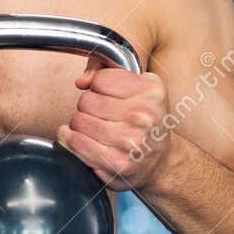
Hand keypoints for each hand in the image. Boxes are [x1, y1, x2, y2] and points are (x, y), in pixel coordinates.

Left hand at [56, 56, 169, 191]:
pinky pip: (77, 144)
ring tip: (94, 127)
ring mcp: (131, 141)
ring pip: (79, 121)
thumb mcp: (138, 85)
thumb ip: (105, 70)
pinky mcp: (117, 163)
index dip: (98, 86)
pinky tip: (83, 139)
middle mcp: (143, 116)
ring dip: (80, 124)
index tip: (105, 95)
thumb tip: (81, 80)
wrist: (160, 160)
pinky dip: (73, 140)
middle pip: (86, 100)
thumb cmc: (145, 119)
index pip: (100, 79)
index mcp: (151, 91)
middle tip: (99, 114)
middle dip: (87, 106)